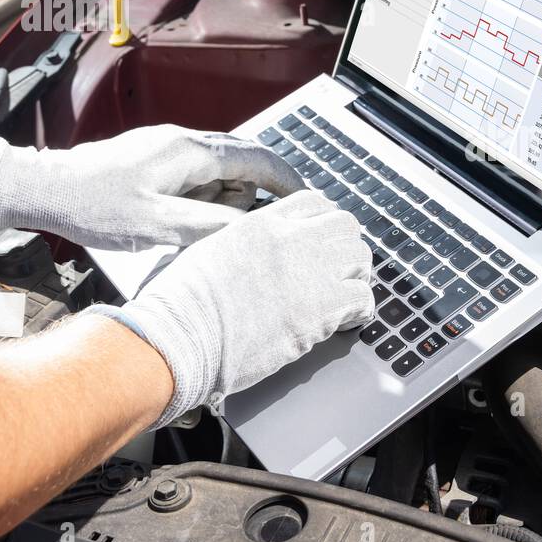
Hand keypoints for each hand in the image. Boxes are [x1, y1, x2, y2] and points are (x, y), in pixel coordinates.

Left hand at [0, 125, 302, 250]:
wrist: (44, 187)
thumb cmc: (92, 206)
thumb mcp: (155, 226)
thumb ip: (207, 226)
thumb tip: (250, 229)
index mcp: (191, 152)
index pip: (258, 159)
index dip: (289, 181)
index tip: (309, 200)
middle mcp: (185, 141)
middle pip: (245, 160)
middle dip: (262, 190)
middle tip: (269, 223)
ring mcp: (169, 146)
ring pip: (222, 167)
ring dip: (230, 195)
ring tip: (215, 227)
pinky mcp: (156, 156)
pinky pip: (199, 172)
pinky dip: (209, 193)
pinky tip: (193, 218)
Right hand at [96, 191, 373, 425]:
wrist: (179, 337)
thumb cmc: (179, 306)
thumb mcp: (207, 253)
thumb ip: (238, 245)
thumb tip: (249, 258)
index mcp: (259, 224)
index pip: (313, 203)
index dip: (323, 223)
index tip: (324, 242)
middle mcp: (289, 239)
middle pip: (344, 226)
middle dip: (346, 248)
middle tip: (340, 271)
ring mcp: (308, 270)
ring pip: (360, 257)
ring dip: (356, 276)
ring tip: (346, 296)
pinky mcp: (320, 308)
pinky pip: (363, 298)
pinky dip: (360, 311)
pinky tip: (348, 321)